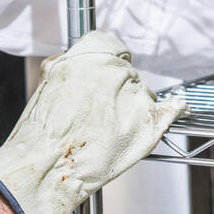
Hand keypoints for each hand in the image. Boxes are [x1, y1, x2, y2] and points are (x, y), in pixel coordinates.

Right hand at [0, 30, 187, 213]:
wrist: (46, 167)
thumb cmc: (42, 130)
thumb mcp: (49, 79)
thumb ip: (73, 62)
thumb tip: (86, 58)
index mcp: (90, 54)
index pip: (113, 46)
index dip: (109, 64)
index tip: (106, 78)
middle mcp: (115, 71)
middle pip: (129, 72)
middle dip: (119, 89)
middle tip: (103, 112)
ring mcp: (135, 96)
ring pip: (145, 93)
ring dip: (134, 107)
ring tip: (111, 129)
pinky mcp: (149, 122)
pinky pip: (170, 110)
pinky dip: (170, 114)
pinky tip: (163, 117)